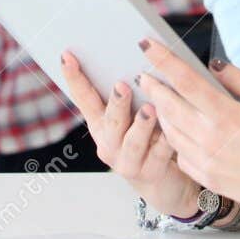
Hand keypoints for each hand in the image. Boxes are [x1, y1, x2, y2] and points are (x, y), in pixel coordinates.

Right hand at [61, 49, 201, 218]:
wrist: (162, 183)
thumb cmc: (146, 139)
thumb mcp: (131, 117)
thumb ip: (128, 95)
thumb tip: (136, 58)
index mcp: (100, 124)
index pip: (84, 99)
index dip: (74, 78)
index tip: (67, 55)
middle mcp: (109, 144)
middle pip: (110, 122)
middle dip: (116, 103)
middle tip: (122, 85)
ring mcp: (128, 161)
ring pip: (133, 142)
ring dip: (141, 125)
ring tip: (150, 110)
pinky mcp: (150, 173)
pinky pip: (159, 155)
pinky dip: (166, 142)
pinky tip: (173, 133)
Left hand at [138, 39, 239, 226]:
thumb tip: (214, 66)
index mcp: (227, 115)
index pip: (184, 80)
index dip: (162, 59)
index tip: (147, 44)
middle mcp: (210, 139)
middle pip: (167, 106)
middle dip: (152, 86)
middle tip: (144, 73)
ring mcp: (206, 162)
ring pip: (170, 132)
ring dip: (160, 113)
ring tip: (159, 99)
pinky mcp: (209, 180)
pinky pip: (180, 156)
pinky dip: (175, 140)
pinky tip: (179, 131)